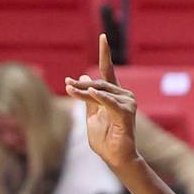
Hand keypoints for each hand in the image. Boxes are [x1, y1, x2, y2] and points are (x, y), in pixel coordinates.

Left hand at [65, 34, 136, 169]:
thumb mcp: (91, 115)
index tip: (102, 36)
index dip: (105, 53)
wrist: (114, 157)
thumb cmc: (104, 139)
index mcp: (114, 94)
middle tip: (66, 83)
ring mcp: (127, 103)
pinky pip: (109, 102)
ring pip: (100, 91)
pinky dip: (98, 97)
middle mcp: (123, 95)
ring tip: (69, 89)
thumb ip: (87, 98)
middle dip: (81, 84)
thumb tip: (81, 78)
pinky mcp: (126, 113)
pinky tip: (88, 92)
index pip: (108, 70)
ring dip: (84, 92)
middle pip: (99, 83)